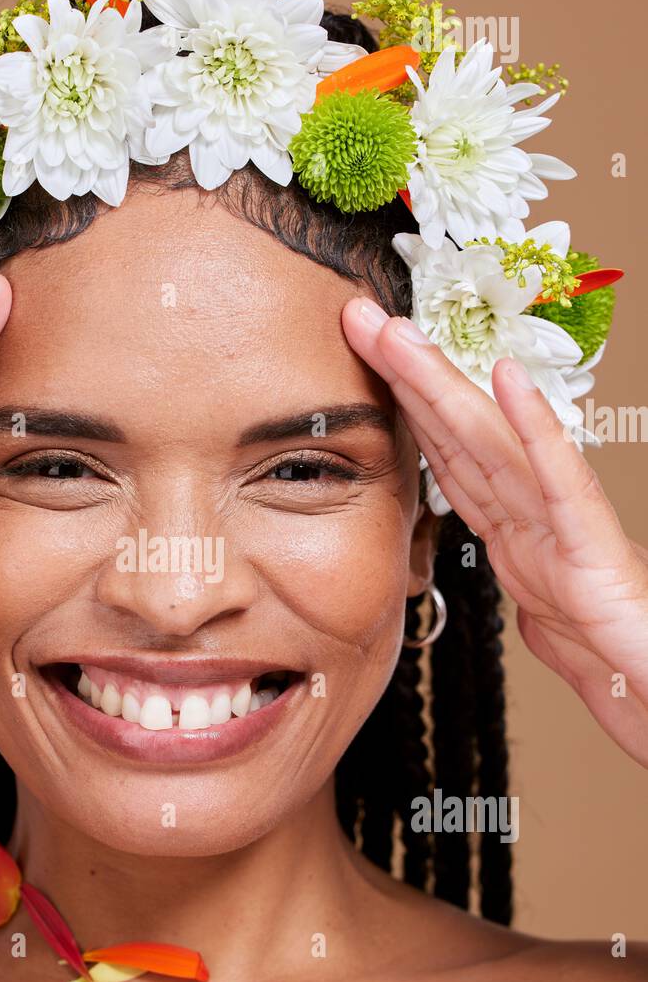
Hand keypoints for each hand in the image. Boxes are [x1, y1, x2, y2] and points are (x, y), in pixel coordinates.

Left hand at [343, 296, 647, 767]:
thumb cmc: (621, 662)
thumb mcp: (552, 630)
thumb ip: (526, 598)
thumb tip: (509, 588)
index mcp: (520, 536)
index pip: (450, 461)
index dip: (407, 409)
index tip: (366, 362)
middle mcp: (536, 518)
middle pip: (459, 436)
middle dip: (407, 375)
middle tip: (359, 320)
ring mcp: (564, 527)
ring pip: (492, 443)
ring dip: (443, 382)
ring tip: (401, 332)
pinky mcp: (593, 547)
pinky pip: (558, 480)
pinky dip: (531, 427)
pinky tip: (505, 379)